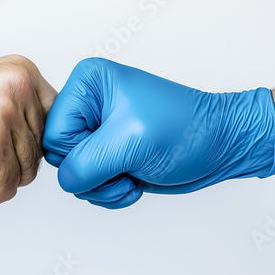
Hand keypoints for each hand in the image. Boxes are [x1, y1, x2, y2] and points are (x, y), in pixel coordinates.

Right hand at [0, 55, 57, 206]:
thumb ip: (21, 109)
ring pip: (23, 177)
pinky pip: (2, 193)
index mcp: (22, 71)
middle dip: (4, 165)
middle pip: (40, 155)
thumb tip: (58, 142)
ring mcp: (6, 116)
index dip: (25, 146)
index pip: (54, 126)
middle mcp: (19, 87)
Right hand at [42, 58, 274, 208]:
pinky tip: (134, 180)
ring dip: (103, 186)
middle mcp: (88, 103)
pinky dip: (110, 191)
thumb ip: (86, 164)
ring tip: (133, 173)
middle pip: (60, 156)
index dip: (80, 154)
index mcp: (88, 83)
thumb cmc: (186, 130)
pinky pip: (89, 183)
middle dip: (93, 173)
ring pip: (74, 174)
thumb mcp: (130, 144)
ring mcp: (98, 130)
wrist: (221, 145)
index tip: (113, 152)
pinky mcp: (108, 153)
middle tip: (125, 167)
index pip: (54, 134)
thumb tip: (67, 181)